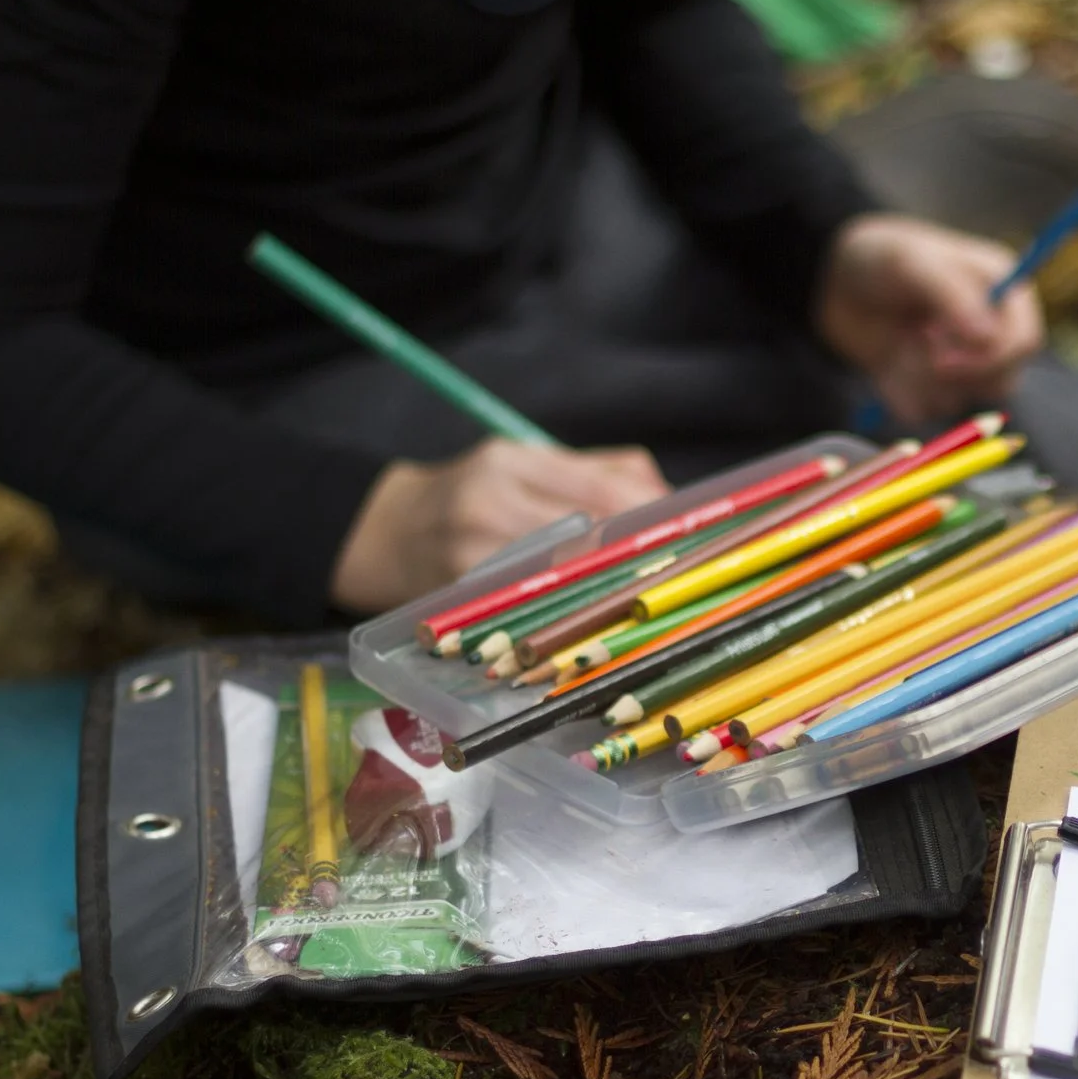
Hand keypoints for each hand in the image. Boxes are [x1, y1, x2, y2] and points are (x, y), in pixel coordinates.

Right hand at [330, 436, 667, 612]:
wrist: (385, 533)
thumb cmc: (473, 493)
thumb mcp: (527, 464)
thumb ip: (599, 473)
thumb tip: (671, 499)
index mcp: (509, 461)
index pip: (600, 491)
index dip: (651, 517)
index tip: (692, 532)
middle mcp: (487, 502)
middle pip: (588, 537)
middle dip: (638, 557)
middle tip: (682, 572)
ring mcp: (472, 555)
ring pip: (564, 579)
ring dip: (611, 589)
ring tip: (648, 594)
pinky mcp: (462, 600)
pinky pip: (532, 609)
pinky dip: (569, 612)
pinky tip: (598, 617)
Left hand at [816, 214, 1043, 423]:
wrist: (836, 282)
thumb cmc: (880, 258)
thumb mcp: (913, 263)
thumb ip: (953, 297)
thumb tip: (987, 338)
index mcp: (1003, 291)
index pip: (1024, 341)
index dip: (992, 358)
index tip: (944, 357)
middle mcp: (991, 330)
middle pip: (1001, 379)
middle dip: (953, 372)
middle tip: (914, 342)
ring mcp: (963, 362)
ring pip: (962, 400)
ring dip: (922, 379)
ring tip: (898, 341)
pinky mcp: (933, 386)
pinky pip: (928, 410)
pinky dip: (902, 392)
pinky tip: (886, 361)